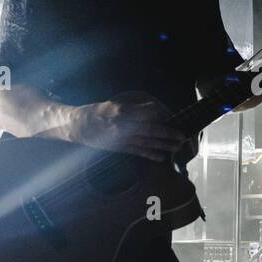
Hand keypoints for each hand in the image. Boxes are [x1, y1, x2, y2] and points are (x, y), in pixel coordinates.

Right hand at [67, 97, 185, 161]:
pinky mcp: (121, 148)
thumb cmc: (97, 112)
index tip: (171, 115)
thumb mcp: (114, 104)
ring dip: (164, 145)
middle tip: (182, 136)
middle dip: (168, 133)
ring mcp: (123, 139)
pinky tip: (162, 157)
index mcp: (122, 113)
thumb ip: (133, 107)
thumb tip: (153, 108)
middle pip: (150, 130)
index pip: (145, 113)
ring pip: (147, 143)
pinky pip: (138, 152)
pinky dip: (151, 155)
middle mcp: (124, 127)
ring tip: (177, 146)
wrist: (79, 127)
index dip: (160, 115)